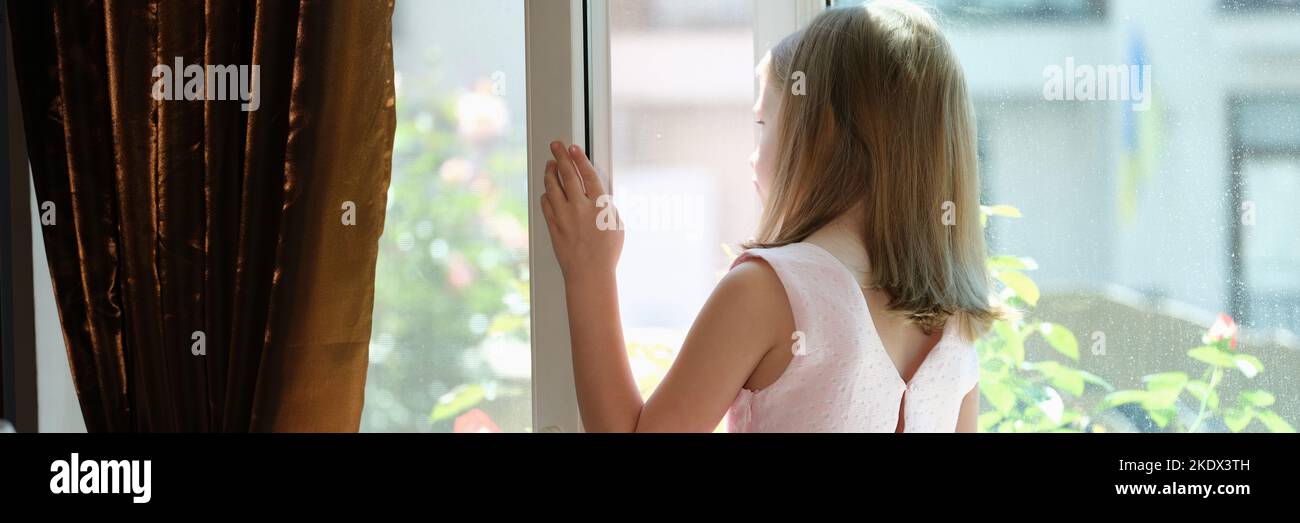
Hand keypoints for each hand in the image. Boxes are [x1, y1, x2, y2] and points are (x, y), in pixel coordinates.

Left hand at [540, 141, 623, 282]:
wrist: (589, 274)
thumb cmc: (606, 253)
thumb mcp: (617, 226)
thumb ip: (606, 207)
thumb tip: (599, 197)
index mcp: (599, 206)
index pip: (587, 175)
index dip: (580, 159)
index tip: (574, 148)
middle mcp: (579, 208)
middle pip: (568, 175)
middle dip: (561, 157)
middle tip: (556, 146)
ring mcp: (564, 216)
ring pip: (553, 187)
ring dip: (550, 172)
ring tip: (550, 163)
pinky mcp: (553, 226)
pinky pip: (546, 204)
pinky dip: (546, 194)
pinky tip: (547, 190)